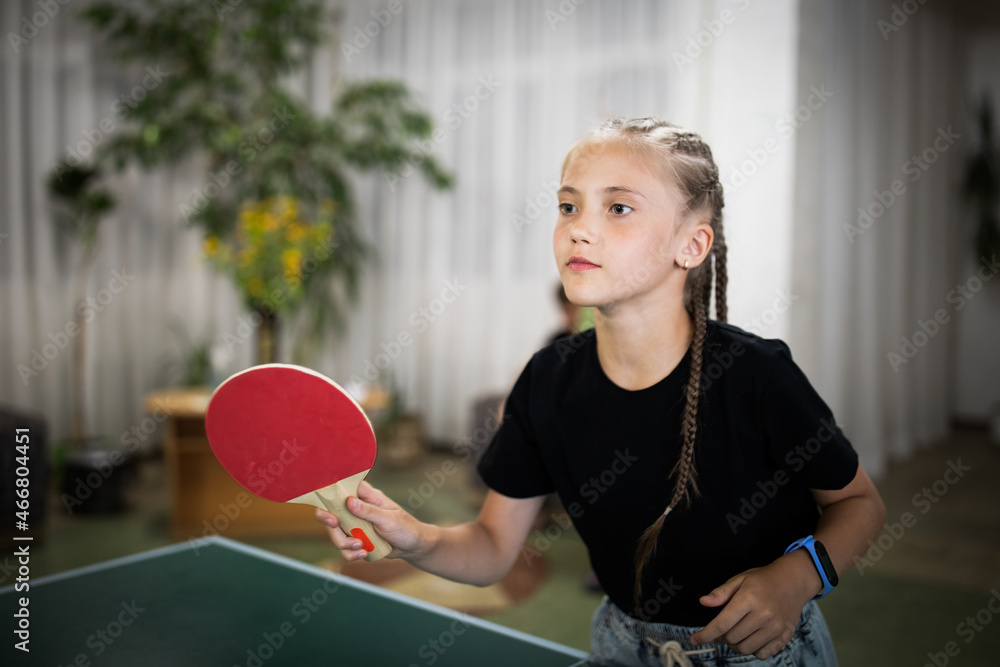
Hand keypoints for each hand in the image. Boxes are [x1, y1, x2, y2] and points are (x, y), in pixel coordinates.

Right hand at [315, 481, 426, 560]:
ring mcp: (355, 525)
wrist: (413, 547)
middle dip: (330, 524)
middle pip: (331, 513)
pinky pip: (344, 548)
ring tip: (361, 547)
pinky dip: (350, 554)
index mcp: (365, 496)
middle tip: (335, 525)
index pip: (342, 488)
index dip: (330, 496)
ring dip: (343, 543)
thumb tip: (349, 502)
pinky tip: (364, 554)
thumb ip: (369, 511)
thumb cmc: (406, 527)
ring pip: (335, 533)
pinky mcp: (356, 540)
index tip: (330, 508)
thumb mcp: (389, 519)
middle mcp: (357, 508)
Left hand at [688, 550, 820, 658]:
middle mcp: (763, 615)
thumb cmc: (763, 579)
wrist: (794, 581)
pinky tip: (751, 637)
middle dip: (721, 636)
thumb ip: (721, 592)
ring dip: (735, 644)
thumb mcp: (740, 579)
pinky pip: (762, 654)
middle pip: (732, 638)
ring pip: (745, 649)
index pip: (722, 624)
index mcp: (749, 599)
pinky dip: (752, 650)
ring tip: (735, 632)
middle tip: (722, 627)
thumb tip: (703, 602)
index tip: (694, 640)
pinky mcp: (784, 636)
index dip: (705, 634)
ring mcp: (775, 628)